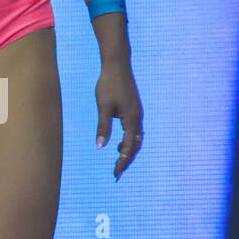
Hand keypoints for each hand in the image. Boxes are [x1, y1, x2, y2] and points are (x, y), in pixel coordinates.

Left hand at [95, 59, 142, 179]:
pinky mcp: (134, 108)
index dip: (122, 161)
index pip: (128, 147)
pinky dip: (129, 140)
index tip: (116, 174)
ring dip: (129, 150)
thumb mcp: (103, 107)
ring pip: (137, 138)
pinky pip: (135, 130)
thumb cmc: (108, 84)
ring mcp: (138, 113)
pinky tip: (119, 142)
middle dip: (127, 159)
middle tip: (117, 172)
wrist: (117, 64)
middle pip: (136, 145)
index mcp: (131, 119)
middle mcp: (138, 118)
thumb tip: (100, 147)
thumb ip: (103, 127)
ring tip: (118, 160)